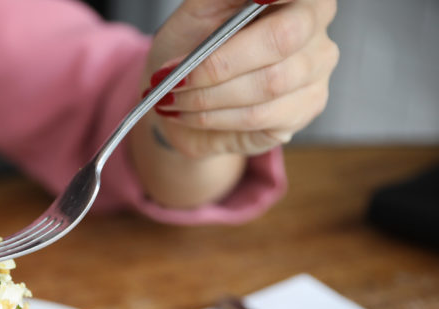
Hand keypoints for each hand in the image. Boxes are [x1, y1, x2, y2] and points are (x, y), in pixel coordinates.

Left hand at [144, 0, 338, 158]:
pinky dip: (212, 117)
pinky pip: (257, 116)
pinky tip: (188, 114)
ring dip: (207, 95)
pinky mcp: (304, 109)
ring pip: (267, 84)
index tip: (257, 0)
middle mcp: (315, 27)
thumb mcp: (200, 8)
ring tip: (172, 97)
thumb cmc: (193, 44)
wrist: (181, 93)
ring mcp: (316, 70)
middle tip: (176, 75)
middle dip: (218, 63)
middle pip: (281, 39)